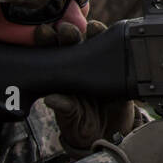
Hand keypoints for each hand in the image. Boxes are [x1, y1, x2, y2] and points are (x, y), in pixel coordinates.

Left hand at [40, 20, 135, 152]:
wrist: (110, 134)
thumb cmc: (82, 125)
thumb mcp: (72, 120)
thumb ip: (65, 109)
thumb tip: (51, 100)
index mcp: (60, 75)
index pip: (50, 52)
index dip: (46, 40)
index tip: (43, 31)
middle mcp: (77, 66)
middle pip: (72, 42)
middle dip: (69, 33)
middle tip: (66, 30)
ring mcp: (98, 66)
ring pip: (94, 43)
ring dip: (93, 33)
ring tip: (93, 28)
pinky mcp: (118, 70)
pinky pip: (118, 54)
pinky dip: (117, 44)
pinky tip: (114, 36)